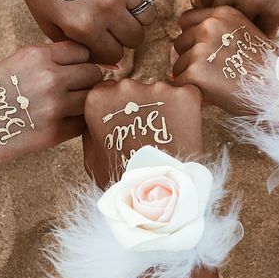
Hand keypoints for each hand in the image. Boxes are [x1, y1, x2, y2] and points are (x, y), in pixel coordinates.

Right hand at [0, 41, 101, 176]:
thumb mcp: (12, 63)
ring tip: (70, 108)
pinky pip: (83, 124)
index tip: (75, 69)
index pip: (82, 50)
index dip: (81, 60)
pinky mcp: (55, 133)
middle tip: (77, 90)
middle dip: (88, 81)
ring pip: (92, 98)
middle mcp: (50, 77)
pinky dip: (78, 123)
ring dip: (85, 103)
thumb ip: (45, 60)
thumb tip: (77, 58)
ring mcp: (55, 106)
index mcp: (37, 55)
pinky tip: (64, 123)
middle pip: (94, 72)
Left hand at [1, 0, 159, 64]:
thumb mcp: (48, 23)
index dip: (109, 50)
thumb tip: (103, 60)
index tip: (105, 41)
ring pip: (148, 15)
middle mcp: (107, 7)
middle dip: (125, 36)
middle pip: (136, 37)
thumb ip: (75, 45)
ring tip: (124, 6)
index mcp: (85, 26)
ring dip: (137, 15)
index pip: (115, 54)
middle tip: (115, 25)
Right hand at [82, 79, 203, 187]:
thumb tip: (95, 121)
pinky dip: (187, 110)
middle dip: (141, 106)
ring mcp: (156, 88)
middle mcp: (125, 87)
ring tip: (167, 137)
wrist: (157, 190)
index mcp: (98, 98)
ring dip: (164, 109)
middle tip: (148, 135)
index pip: (108, 91)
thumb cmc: (122, 178)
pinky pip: (187, 95)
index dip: (119, 109)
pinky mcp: (184, 95)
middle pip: (134, 89)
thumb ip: (91, 131)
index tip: (127, 126)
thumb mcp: (92, 158)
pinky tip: (183, 130)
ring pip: (161, 93)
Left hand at [172, 6, 273, 115]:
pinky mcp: (196, 72)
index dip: (191, 36)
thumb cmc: (263, 65)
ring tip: (213, 82)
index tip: (204, 50)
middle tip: (210, 70)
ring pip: (177, 64)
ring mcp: (201, 49)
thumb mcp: (246, 31)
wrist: (275, 90)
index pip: (186, 19)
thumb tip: (190, 33)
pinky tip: (208, 92)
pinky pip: (179, 81)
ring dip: (190, 75)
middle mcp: (210, 27)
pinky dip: (190, 90)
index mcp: (222, 14)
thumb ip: (220, 27)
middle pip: (179, 41)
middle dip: (188, 56)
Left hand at [200, 0, 278, 32]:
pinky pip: (263, 32)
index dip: (215, 8)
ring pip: (239, 26)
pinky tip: (275, 24)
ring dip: (248, 29)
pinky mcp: (275, 11)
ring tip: (258, 25)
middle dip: (229, 21)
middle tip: (242, 23)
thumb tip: (218, 5)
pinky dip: (268, 31)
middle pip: (218, 16)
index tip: (227, 12)